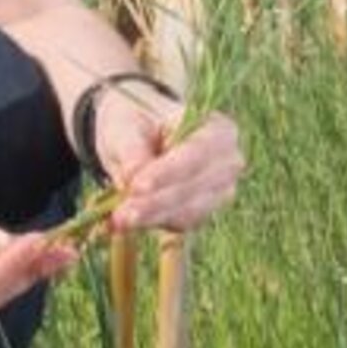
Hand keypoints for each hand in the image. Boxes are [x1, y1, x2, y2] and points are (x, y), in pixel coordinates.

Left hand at [98, 110, 244, 236]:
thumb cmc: (137, 123)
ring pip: (188, 211)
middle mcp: (227, 163)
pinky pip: (181, 223)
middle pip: (194, 187)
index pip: (196, 153)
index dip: (168, 172)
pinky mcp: (203, 212)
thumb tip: (133, 174)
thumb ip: (131, 148)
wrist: (138, 137)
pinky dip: (153, 224)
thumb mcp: (127, 126)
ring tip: (118, 220)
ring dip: (151, 218)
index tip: (138, 186)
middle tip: (121, 212)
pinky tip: (126, 223)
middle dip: (155, 202)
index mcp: (218, 129)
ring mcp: (219, 192)